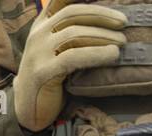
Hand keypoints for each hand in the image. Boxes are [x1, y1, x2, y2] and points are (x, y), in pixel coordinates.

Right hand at [14, 0, 127, 131]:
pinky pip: (73, 57)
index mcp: (42, 25)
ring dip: (102, 36)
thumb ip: (71, 31)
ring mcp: (37, 53)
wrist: (28, 108)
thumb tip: (109, 19)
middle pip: (73, 13)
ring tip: (121, 42)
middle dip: (101, 15)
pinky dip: (96, 54)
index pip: (59, 0)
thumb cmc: (51, 77)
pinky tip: (112, 55)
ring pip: (74, 33)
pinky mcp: (42, 72)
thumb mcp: (58, 49)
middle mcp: (38, 35)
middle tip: (123, 22)